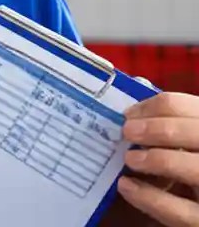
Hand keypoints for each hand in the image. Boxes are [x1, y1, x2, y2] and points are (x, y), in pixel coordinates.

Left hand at [117, 92, 198, 226]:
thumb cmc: (189, 166)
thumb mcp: (189, 144)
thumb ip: (174, 130)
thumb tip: (134, 117)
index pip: (191, 107)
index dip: (156, 107)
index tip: (129, 114)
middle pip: (197, 132)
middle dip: (159, 129)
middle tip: (127, 132)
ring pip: (194, 169)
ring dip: (157, 159)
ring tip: (130, 158)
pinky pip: (180, 211)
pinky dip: (149, 197)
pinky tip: (126, 186)